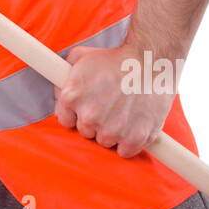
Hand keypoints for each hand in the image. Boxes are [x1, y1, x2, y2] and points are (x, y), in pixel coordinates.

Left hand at [53, 41, 178, 158]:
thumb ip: (63, 73)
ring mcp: (111, 129)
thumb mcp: (81, 56)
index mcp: (71, 97)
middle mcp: (89, 116)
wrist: (151, 60)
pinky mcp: (134, 138)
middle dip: (95, 121)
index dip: (77, 113)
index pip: (65, 120)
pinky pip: (124, 152)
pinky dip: (129, 142)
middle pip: (86, 132)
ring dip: (112, 132)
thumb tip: (57, 87)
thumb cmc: (115, 57)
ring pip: (105, 142)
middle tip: (109, 106)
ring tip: (123, 112)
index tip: (87, 107)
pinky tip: (133, 125)